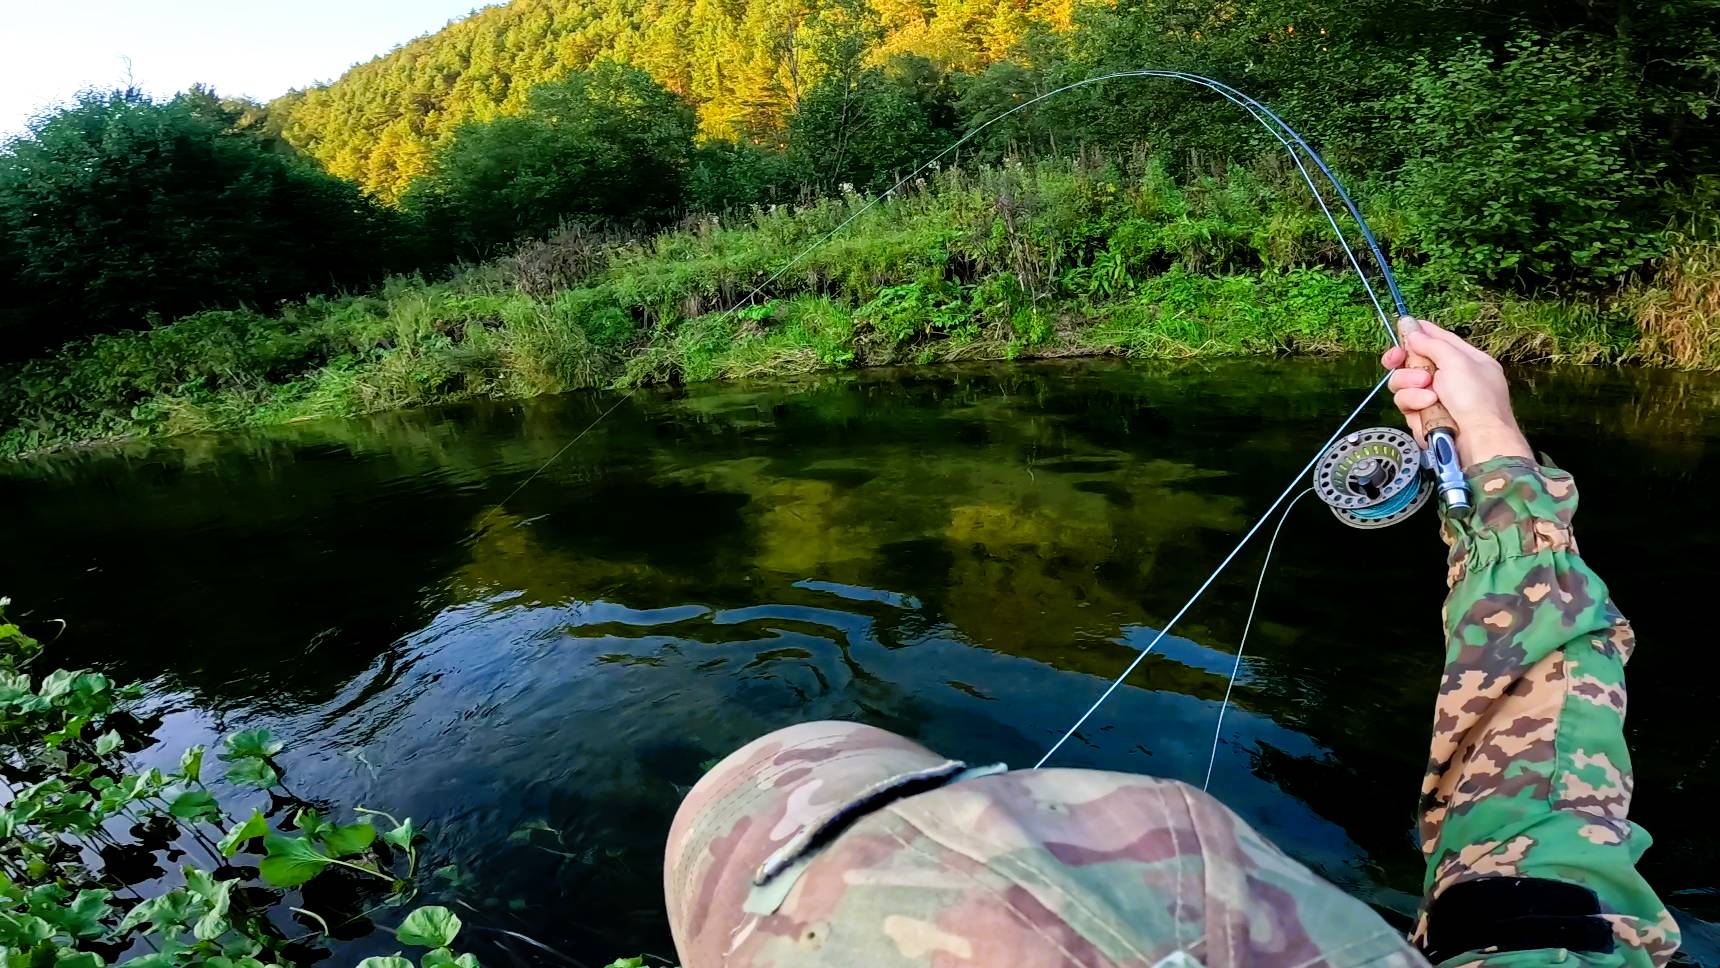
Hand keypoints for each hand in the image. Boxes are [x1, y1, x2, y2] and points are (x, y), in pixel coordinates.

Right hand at [1381, 318, 1532, 466]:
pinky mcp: (1421, 415)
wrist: (1477, 440)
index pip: (1439, 339)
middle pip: (1413, 360)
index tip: (1403, 325)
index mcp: (1465, 360)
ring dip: (1410, 383)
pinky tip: (1427, 405)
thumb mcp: (1457, 362)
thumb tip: (1412, 330)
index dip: (1420, 332)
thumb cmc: (1477, 399)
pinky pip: (1405, 401)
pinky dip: (1413, 402)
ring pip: (1403, 381)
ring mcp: (1434, 397)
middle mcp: (1448, 377)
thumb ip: (1431, 344)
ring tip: (1427, 391)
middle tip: (1395, 359)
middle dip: (1403, 360)